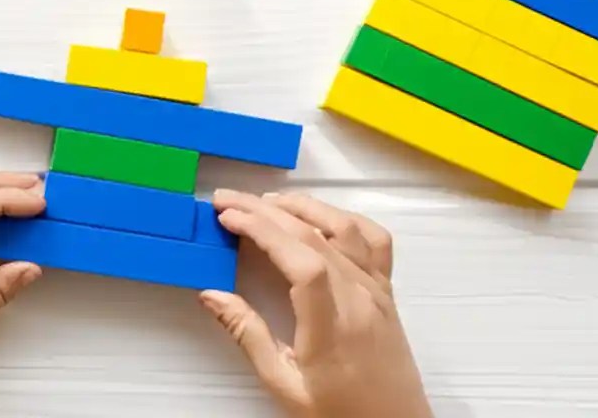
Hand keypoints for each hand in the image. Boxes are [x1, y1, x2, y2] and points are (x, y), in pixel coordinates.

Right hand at [200, 190, 431, 417]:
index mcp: (333, 326)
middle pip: (314, 235)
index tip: (229, 218)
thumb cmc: (341, 414)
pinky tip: (320, 217)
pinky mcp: (387, 292)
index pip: (301, 259)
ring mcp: (378, 291)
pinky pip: (374, 240)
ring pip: (344, 228)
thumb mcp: (284, 384)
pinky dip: (344, 218)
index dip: (263, 230)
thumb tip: (211, 295)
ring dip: (302, 206)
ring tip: (266, 201)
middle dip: (265, 210)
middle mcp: (360, 299)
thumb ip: (248, 335)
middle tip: (226, 201)